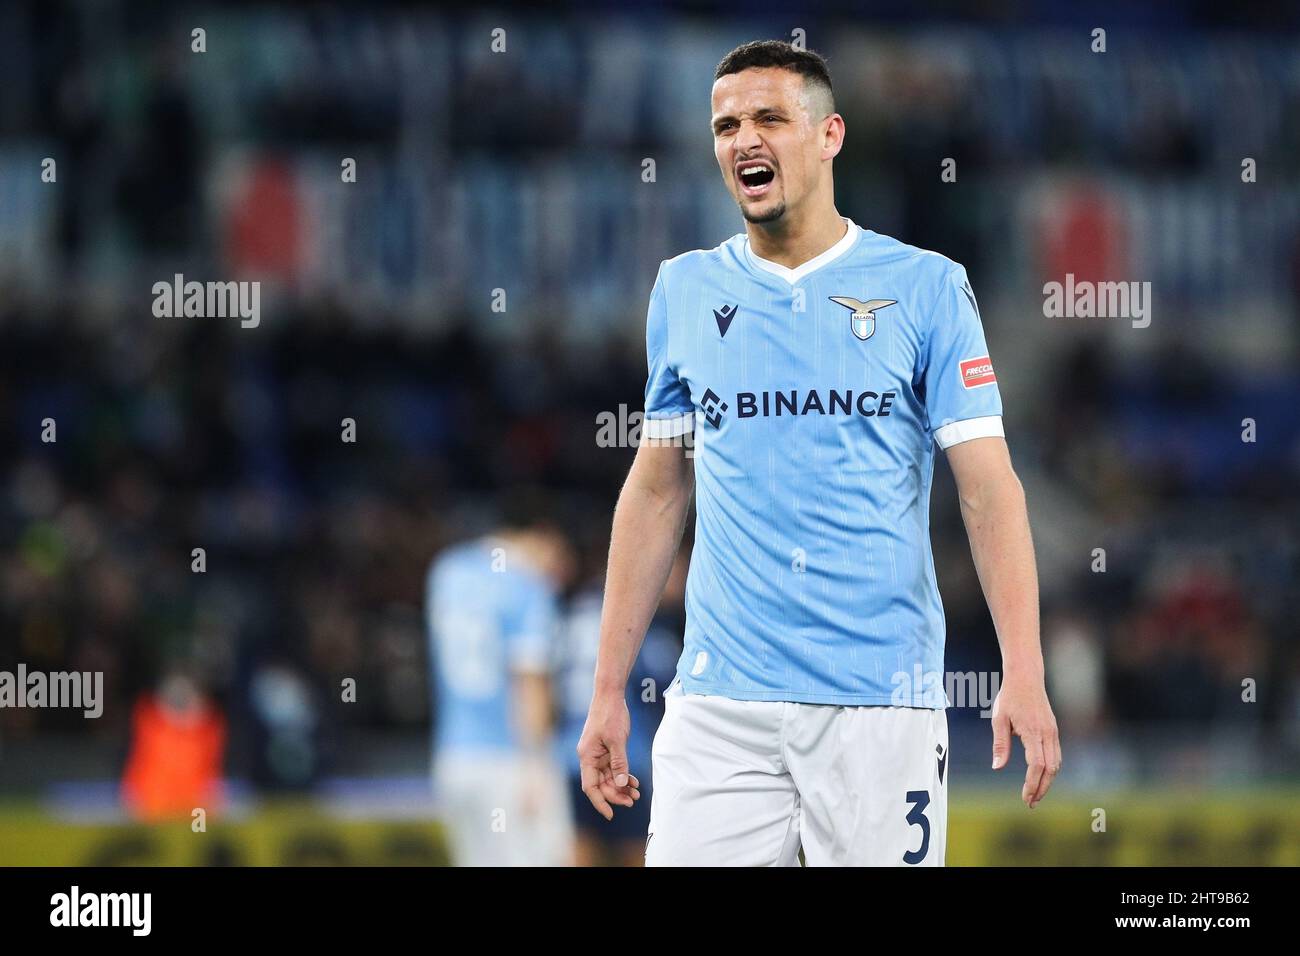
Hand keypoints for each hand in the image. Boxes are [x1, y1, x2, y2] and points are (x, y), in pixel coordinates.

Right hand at [576, 692, 640, 819]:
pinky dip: (622, 775)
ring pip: (608, 777)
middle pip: (601, 784)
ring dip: (621, 786)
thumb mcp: (617, 741)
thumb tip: (620, 785)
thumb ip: (619, 764)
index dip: (600, 802)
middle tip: (633, 801)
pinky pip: (612, 768)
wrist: (610, 695)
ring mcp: (597, 754)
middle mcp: (590, 757)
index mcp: (587, 756)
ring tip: (637, 793)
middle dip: (616, 794)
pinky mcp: (605, 749)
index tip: (611, 814)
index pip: (590, 787)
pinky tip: (634, 781)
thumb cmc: (611, 715)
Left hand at [990, 674, 1060, 808]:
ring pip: (1056, 764)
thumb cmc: (1009, 697)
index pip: (1037, 765)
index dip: (1032, 784)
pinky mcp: (1054, 731)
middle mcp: (1047, 734)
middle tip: (1030, 802)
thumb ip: (1000, 744)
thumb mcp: (999, 719)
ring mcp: (1053, 732)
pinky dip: (1051, 770)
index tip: (1025, 797)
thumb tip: (997, 767)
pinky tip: (1041, 777)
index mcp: (1033, 732)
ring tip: (1035, 794)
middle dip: (1042, 788)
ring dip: (1047, 781)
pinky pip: (1056, 755)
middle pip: (1050, 769)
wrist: (1026, 678)